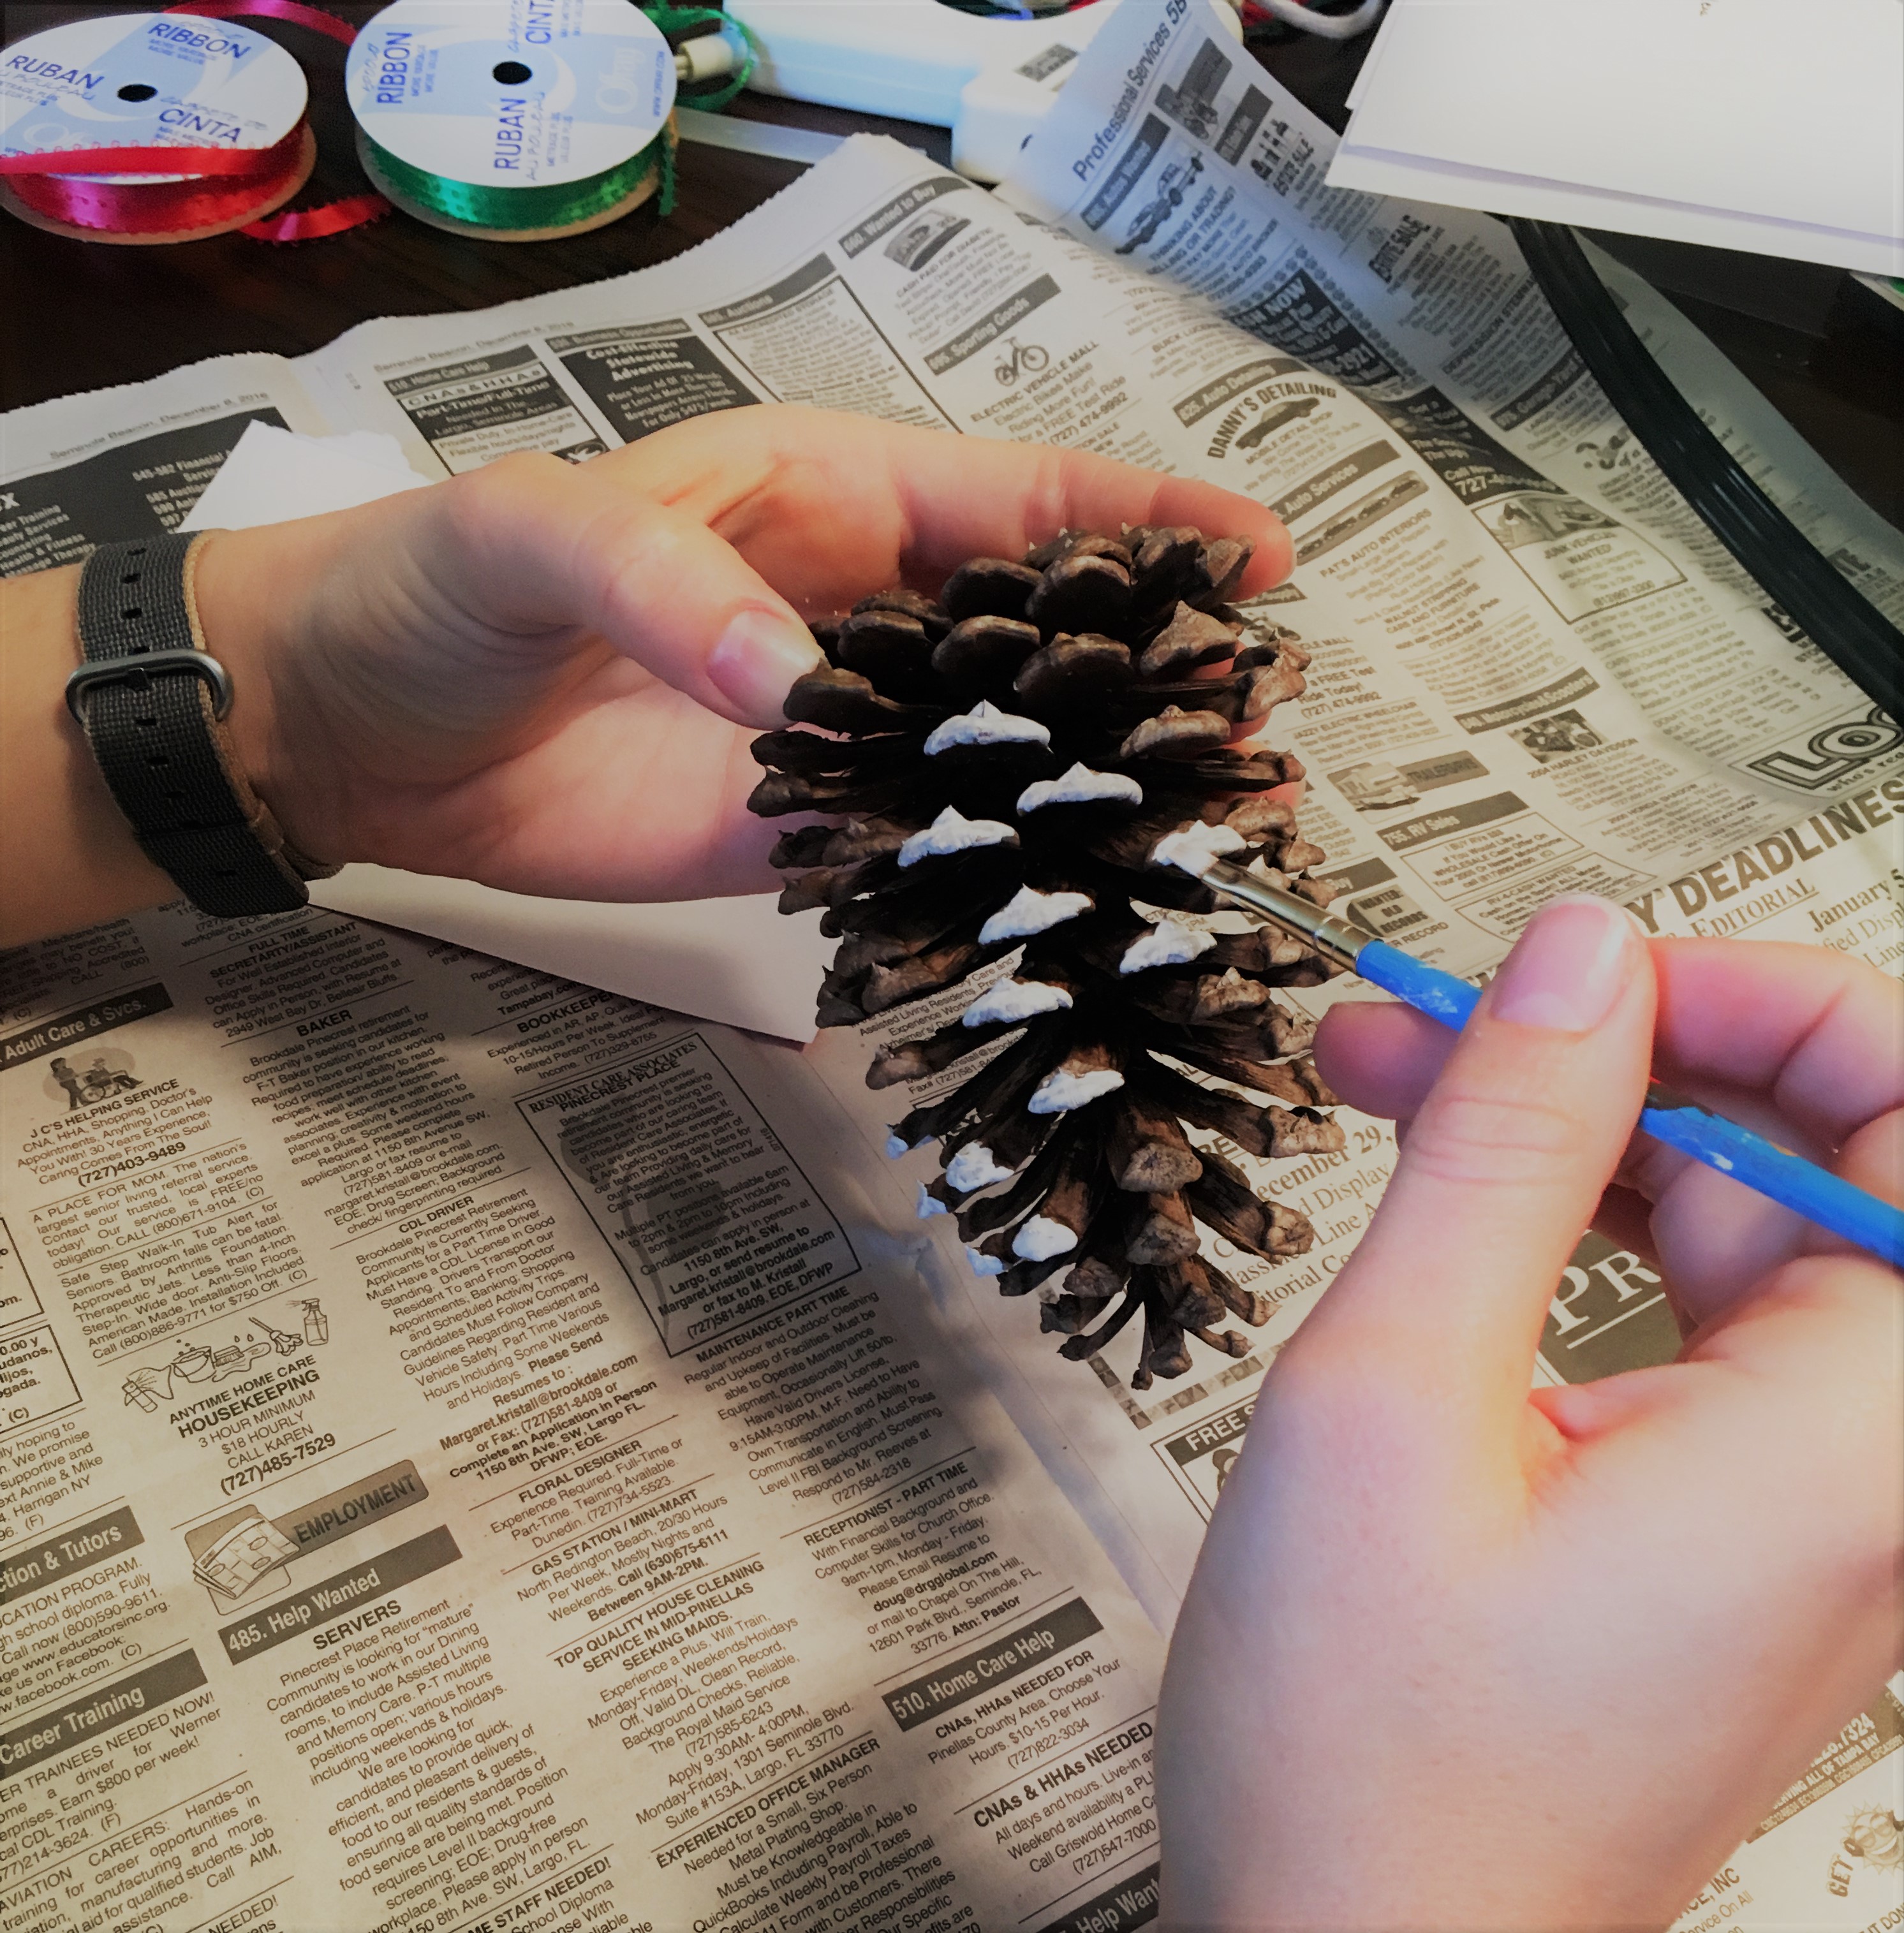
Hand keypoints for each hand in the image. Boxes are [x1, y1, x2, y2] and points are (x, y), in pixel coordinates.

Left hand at [193, 404, 1290, 904]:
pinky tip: (1070, 900)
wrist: (340, 732)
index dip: (1141, 520)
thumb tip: (789, 679)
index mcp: (823, 498)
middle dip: (1150, 668)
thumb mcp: (531, 533)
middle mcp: (854, 615)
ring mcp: (833, 737)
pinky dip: (987, 872)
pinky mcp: (792, 839)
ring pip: (995, 752)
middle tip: (1255, 720)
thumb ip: (663, 582)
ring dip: (1095, 784)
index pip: (1014, 497)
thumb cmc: (428, 586)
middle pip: (1037, 636)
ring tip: (1209, 822)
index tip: (1256, 555)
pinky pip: (913, 849)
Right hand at [1155, 903, 1902, 1931]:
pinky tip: (1446, 1214)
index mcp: (1856, 1447)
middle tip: (1444, 1024)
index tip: (1594, 976)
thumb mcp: (1391, 1397)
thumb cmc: (1371, 1761)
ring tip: (1402, 1094)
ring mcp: (1805, 1501)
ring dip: (1567, 1143)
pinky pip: (1686, 1315)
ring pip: (1729, 1227)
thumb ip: (1501, 1152)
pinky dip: (1564, 1239)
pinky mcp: (1729, 1518)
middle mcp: (1872, 1473)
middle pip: (1815, 1158)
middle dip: (1617, 1056)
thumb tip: (1576, 960)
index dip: (1758, 998)